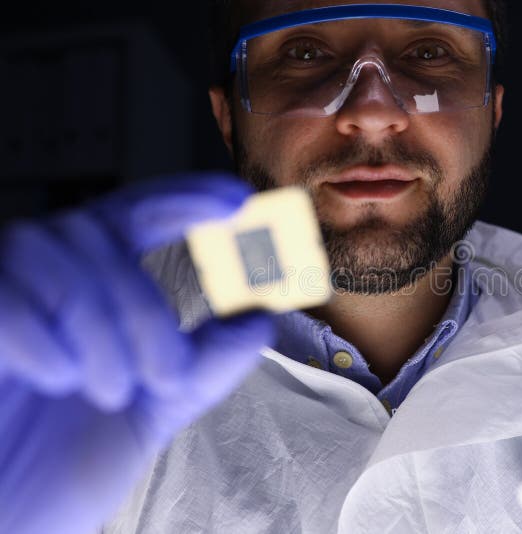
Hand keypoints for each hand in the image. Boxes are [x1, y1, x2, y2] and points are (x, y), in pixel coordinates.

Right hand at [0, 174, 274, 533]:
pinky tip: (57, 378)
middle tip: (164, 377)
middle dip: (144, 307)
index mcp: (91, 290)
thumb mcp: (156, 408)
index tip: (237, 200)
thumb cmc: (65, 466)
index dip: (185, 198)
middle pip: (100, 236)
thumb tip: (261, 316)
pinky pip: (4, 297)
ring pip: (55, 256)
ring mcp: (0, 297)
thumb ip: (207, 361)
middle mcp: (42, 281)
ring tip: (112, 391)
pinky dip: (43, 336)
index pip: (137, 215)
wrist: (8, 522)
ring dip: (100, 327)